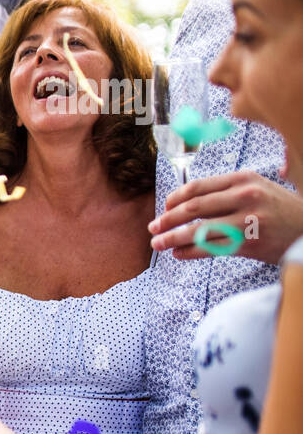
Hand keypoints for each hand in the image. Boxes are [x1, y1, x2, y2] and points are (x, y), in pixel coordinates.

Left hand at [149, 170, 302, 263]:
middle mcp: (245, 197)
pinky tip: (178, 254)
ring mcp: (247, 221)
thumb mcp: (258, 187)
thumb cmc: (280, 209)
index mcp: (243, 179)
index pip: (198, 187)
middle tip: (152, 227)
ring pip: (199, 230)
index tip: (164, 208)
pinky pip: (211, 248)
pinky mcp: (249, 243)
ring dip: (172, 238)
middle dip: (167, 219)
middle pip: (193, 208)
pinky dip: (190, 252)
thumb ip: (227, 190)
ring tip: (157, 243)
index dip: (175, 199)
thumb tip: (187, 201)